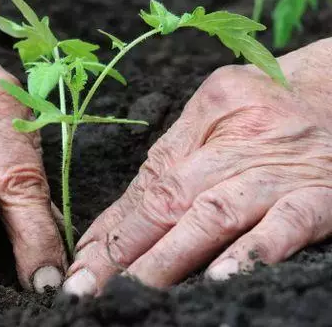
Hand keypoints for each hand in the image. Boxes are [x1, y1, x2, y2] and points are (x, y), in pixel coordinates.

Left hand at [64, 39, 331, 295]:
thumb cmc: (271, 103)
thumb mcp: (216, 111)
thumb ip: (171, 160)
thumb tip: (117, 221)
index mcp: (204, 117)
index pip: (149, 181)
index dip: (113, 226)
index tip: (84, 260)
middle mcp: (236, 144)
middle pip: (170, 199)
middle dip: (126, 248)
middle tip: (90, 285)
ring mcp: (277, 172)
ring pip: (215, 214)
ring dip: (172, 255)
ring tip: (137, 287)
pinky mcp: (321, 195)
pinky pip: (287, 224)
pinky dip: (254, 251)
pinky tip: (222, 276)